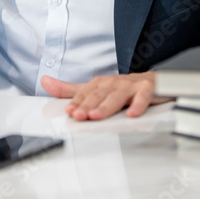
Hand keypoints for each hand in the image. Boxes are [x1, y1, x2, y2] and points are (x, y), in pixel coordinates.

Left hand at [40, 72, 170, 120]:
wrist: (154, 82)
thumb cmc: (122, 89)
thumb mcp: (95, 89)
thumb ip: (70, 89)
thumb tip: (45, 82)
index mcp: (100, 84)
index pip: (85, 94)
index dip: (77, 102)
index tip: (69, 112)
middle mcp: (113, 84)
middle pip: (99, 95)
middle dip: (88, 106)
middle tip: (79, 116)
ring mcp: (131, 86)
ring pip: (117, 97)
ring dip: (106, 107)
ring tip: (97, 116)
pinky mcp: (148, 89)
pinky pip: (143, 97)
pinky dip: (138, 105)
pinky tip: (132, 114)